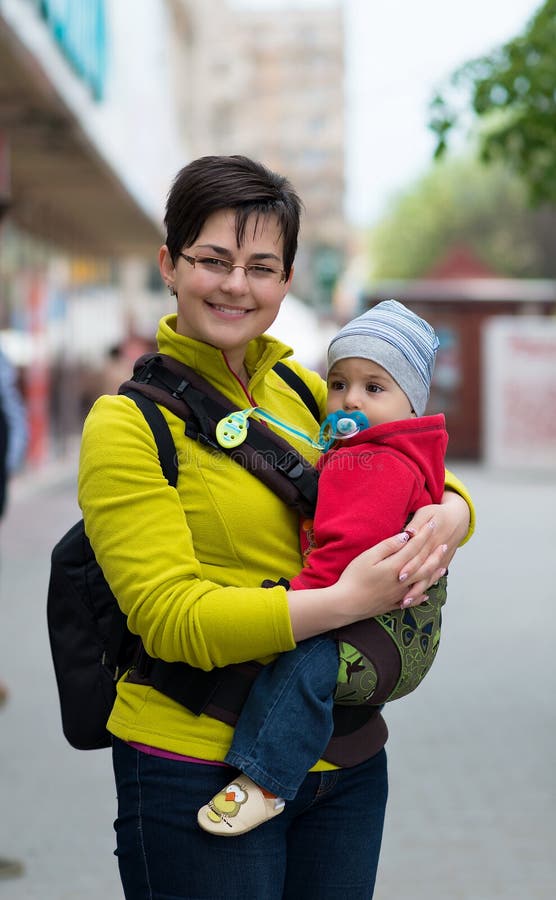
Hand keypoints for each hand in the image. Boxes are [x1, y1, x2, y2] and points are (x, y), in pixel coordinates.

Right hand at [288, 527, 448, 640]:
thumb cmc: (353, 577)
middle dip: (435, 554)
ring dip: (434, 575)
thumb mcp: (368, 557)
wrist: (345, 604)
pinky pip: (412, 601)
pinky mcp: (392, 605)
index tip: (432, 524)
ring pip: (422, 583)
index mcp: (396, 566)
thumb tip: (406, 537)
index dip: (424, 535)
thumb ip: (388, 546)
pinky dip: (421, 597)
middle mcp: (402, 581)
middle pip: (424, 566)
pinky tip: (426, 596)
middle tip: (445, 544)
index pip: (415, 547)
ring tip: (443, 568)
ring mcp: (398, 595)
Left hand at [399, 491, 470, 604]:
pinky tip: (418, 598)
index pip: (417, 555)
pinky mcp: (443, 564)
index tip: (399, 576)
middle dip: (411, 584)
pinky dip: (425, 588)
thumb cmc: (437, 514)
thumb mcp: (426, 513)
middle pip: (422, 571)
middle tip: (399, 597)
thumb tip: (410, 532)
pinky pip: (434, 579)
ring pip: (428, 579)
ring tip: (404, 603)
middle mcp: (435, 553)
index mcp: (430, 540)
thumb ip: (417, 523)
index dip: (409, 566)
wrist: (459, 518)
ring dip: (417, 591)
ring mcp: (440, 561)